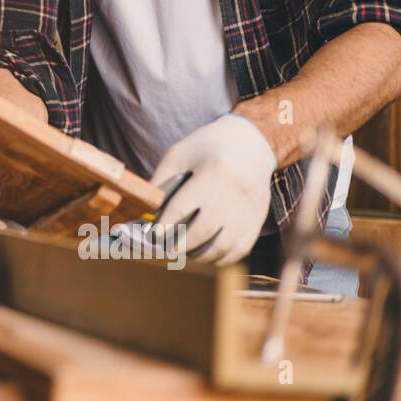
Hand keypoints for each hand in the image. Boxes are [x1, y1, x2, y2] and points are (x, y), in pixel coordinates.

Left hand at [149, 114, 275, 265]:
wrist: (250, 143)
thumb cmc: (205, 148)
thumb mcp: (179, 155)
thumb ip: (160, 182)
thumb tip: (143, 214)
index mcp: (213, 170)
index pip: (183, 206)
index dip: (165, 225)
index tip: (153, 236)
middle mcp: (234, 192)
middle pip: (203, 230)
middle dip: (180, 245)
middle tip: (165, 248)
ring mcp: (249, 208)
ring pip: (223, 245)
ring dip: (199, 255)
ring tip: (183, 251)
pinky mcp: (258, 220)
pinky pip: (239, 249)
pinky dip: (219, 258)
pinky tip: (204, 254)